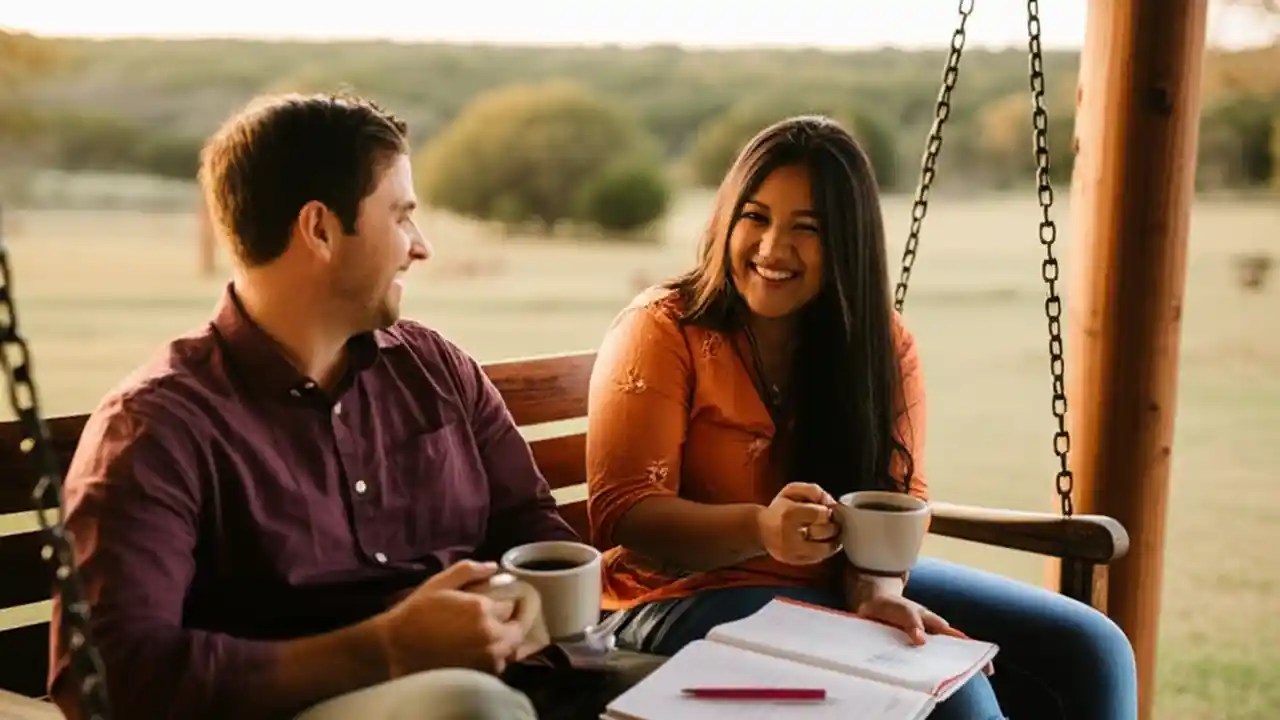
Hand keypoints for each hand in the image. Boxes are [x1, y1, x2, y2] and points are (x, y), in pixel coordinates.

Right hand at [375, 560, 526, 677]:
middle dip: (509, 624)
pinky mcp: (480, 676)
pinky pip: (498, 666)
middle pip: (516, 631)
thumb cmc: (416, 612)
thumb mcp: (440, 583)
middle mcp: (491, 635)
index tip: (495, 603)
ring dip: (503, 643)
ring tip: (485, 638)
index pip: (511, 605)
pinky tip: (477, 653)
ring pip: (509, 650)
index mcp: (483, 609)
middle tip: (494, 622)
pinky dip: (493, 659)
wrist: (396, 648)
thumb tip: (494, 567)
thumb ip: (469, 571)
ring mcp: (487, 659)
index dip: (504, 603)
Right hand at [756, 482, 841, 564]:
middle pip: (826, 531)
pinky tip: (823, 540)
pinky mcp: (797, 562)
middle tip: (831, 520)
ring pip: (826, 548)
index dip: (828, 510)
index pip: (821, 514)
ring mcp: (793, 552)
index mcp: (789, 514)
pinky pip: (821, 557)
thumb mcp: (791, 491)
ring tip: (830, 531)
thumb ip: (812, 490)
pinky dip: (826, 548)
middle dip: (833, 524)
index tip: (826, 508)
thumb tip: (831, 503)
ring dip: (834, 538)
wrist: (760, 531)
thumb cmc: (779, 509)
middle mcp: (790, 535)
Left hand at [855, 594, 994, 675]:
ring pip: (930, 661)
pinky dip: (913, 672)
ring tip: (939, 686)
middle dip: (958, 667)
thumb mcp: (903, 610)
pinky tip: (914, 683)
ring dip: (934, 672)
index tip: (987, 666)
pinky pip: (910, 664)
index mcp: (934, 625)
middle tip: (968, 683)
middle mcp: (929, 637)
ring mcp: (917, 645)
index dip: (972, 651)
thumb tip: (921, 640)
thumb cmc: (894, 605)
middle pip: (947, 654)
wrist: (871, 604)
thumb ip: (912, 622)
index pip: (957, 639)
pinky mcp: (902, 652)